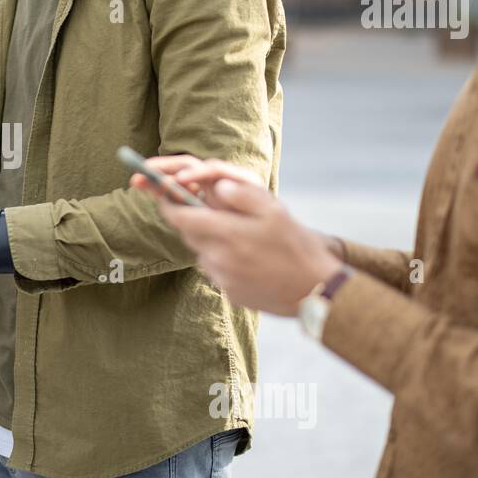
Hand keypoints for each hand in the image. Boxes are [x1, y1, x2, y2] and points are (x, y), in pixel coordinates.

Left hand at [131, 157, 341, 315]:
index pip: (179, 216)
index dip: (166, 202)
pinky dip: (225, 259)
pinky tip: (250, 258)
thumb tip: (214, 184)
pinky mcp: (229, 293)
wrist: (315, 291)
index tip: (162, 191)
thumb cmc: (297, 245)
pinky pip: (216, 270)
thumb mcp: (274, 210)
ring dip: (212, 240)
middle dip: (194, 219)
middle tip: (213, 210)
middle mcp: (218, 258)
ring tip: (244, 237)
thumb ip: (240, 193)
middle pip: (188, 233)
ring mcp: (221, 278)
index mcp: (226, 233)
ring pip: (202, 251)